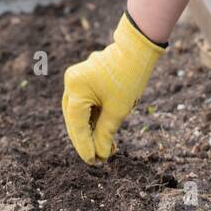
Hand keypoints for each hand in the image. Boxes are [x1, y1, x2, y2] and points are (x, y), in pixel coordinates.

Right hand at [62, 11, 166, 163]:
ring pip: (79, 112)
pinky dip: (94, 118)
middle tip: (97, 159)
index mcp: (76, 88)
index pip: (77, 124)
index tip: (93, 162)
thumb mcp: (118, 110)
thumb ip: (105, 134)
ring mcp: (78, 79)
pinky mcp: (86, 79)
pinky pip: (85, 103)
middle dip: (86, 139)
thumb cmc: (128, 77)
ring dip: (90, 130)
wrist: (138, 48)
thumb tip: (99, 154)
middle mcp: (72, 82)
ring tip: (104, 149)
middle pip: (74, 119)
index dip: (84, 145)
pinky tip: (104, 133)